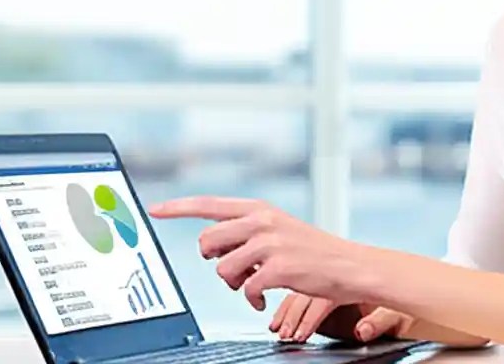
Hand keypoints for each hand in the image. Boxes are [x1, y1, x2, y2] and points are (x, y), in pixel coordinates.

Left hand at [149, 196, 371, 310]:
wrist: (349, 266)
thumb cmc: (313, 251)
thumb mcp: (279, 228)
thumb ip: (246, 231)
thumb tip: (212, 244)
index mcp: (260, 209)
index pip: (209, 204)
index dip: (178, 207)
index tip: (154, 209)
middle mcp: (262, 221)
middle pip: (208, 241)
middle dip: (214, 260)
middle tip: (235, 269)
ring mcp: (270, 243)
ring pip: (222, 268)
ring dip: (234, 283)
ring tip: (253, 283)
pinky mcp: (278, 266)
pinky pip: (245, 289)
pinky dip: (251, 299)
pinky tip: (263, 298)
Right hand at [269, 295, 413, 343]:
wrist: (402, 289)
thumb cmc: (398, 306)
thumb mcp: (393, 314)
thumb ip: (378, 322)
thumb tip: (363, 331)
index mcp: (353, 282)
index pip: (323, 300)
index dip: (309, 320)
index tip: (298, 335)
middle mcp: (339, 278)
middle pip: (306, 293)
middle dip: (291, 316)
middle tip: (282, 333)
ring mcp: (329, 281)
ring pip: (299, 290)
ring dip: (284, 310)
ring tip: (275, 327)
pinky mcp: (324, 287)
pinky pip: (299, 291)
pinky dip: (287, 304)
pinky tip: (277, 315)